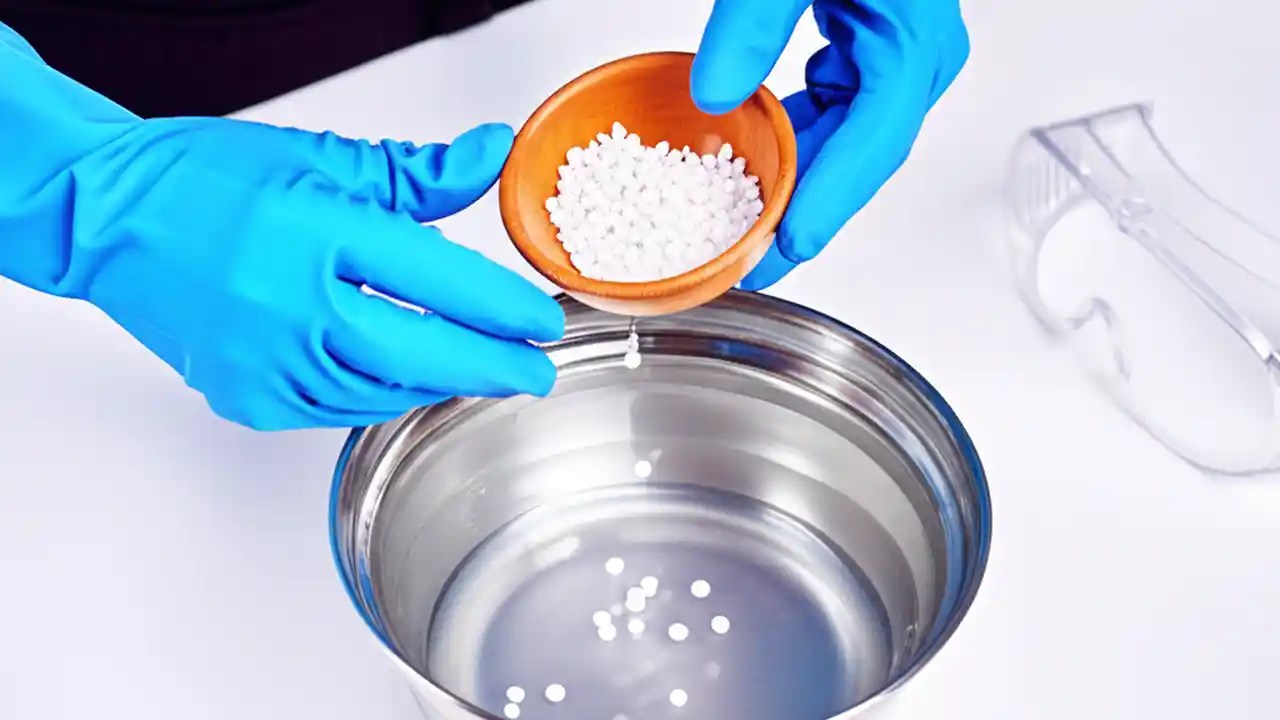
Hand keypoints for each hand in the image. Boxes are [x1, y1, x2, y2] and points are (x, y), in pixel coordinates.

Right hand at [1, 30, 562, 429]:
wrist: (107, 216)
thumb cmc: (204, 181)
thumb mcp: (322, 159)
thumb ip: (418, 173)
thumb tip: (490, 155)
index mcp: (317, 233)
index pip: (440, 279)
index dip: (502, 307)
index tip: (542, 321)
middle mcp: (291, 305)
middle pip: (422, 351)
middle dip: (492, 367)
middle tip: (536, 373)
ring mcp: (266, 361)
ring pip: (385, 389)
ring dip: (440, 383)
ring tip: (482, 373)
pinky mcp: (248, 397)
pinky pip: (339, 408)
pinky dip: (383, 394)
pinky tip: (410, 380)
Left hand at [691, 0, 969, 289]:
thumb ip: (754, 21)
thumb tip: (716, 92)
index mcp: (914, 44)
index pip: (871, 145)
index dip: (825, 204)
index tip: (782, 250)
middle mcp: (917, 60)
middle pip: (858, 159)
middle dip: (801, 213)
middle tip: (746, 264)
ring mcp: (899, 58)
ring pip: (845, 143)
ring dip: (792, 180)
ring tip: (738, 226)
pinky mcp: (871, 49)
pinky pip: (833, 114)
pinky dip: (792, 138)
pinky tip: (753, 156)